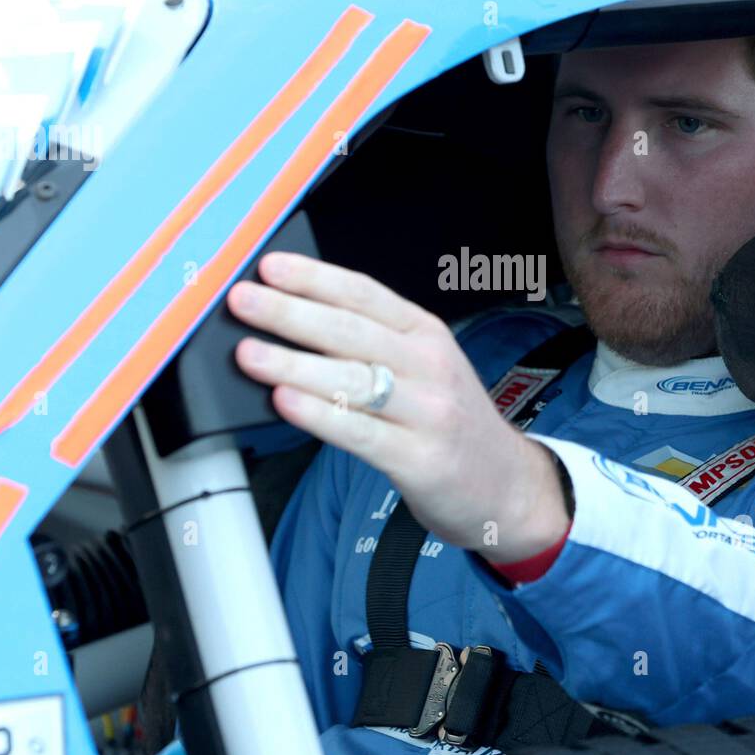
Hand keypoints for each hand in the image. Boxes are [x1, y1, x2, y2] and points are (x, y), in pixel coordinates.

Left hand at [226, 252, 569, 562]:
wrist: (510, 487)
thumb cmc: (453, 425)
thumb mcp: (427, 369)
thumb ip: (374, 347)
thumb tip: (295, 323)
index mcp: (428, 335)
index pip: (365, 294)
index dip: (315, 277)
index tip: (269, 267)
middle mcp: (431, 367)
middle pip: (352, 331)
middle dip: (291, 312)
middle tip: (244, 301)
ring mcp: (428, 413)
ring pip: (352, 379)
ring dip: (294, 362)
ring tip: (249, 353)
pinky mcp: (421, 459)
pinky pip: (360, 432)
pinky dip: (318, 414)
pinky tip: (285, 402)